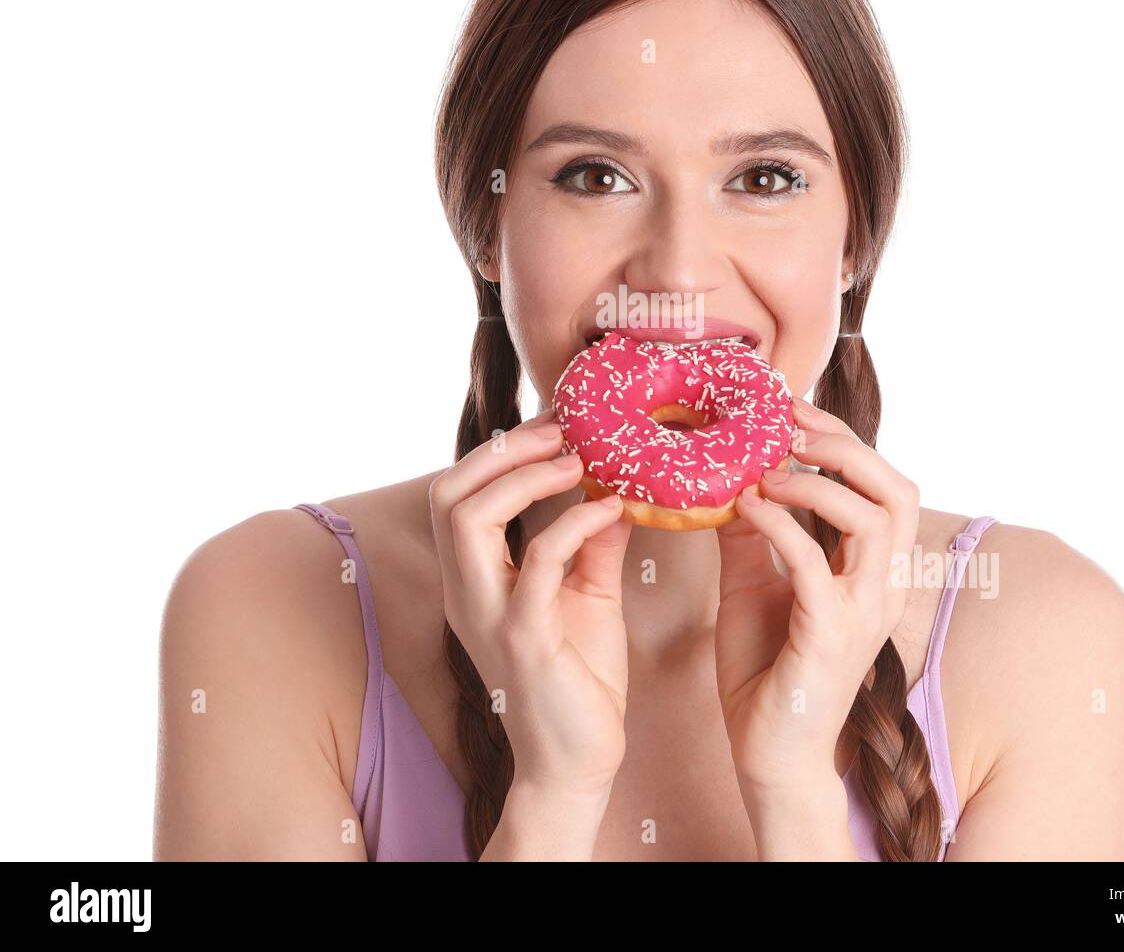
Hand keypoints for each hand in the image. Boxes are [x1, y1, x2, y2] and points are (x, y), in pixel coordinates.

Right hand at [428, 408, 632, 799]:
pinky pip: (537, 560)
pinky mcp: (523, 638)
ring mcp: (488, 614)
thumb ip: (592, 542)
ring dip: (526, 477)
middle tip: (560, 431)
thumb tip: (615, 487)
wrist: (580, 761)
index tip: (556, 424)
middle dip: (502, 451)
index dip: (502, 451)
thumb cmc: (580, 677)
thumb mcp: (587, 593)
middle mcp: (467, 592)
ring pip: (469, 517)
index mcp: (475, 579)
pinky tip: (611, 510)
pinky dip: (573, 523)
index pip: (458, 494)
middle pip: (447, 494)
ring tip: (579, 460)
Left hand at [713, 396, 920, 797]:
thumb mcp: (753, 585)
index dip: (843, 440)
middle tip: (786, 427)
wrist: (768, 753)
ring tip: (765, 471)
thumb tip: (731, 478)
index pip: (885, 485)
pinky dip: (780, 526)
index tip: (789, 411)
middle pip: (898, 490)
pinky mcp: (831, 637)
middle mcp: (882, 586)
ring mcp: (863, 612)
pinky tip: (746, 510)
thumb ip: (753, 534)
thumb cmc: (767, 670)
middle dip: (844, 446)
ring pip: (873, 518)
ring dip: (816, 483)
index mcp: (872, 570)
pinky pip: (814, 564)